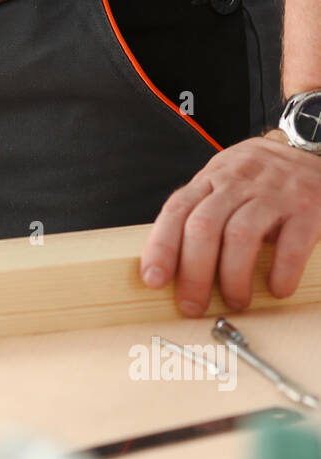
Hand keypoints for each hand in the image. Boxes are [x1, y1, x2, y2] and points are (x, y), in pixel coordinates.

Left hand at [141, 132, 320, 313]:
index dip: (161, 246)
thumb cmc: (263, 179)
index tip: (153, 279)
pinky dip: (281, 272)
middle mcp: (239, 182)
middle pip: (203, 227)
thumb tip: (170, 263)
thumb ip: (201, 211)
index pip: (176, 210)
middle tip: (194, 304)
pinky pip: (290, 244)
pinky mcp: (308, 207)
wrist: (313, 154)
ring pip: (240, 236)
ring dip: (233, 277)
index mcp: (212, 178)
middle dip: (194, 273)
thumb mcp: (226, 182)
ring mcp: (274, 193)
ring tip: (236, 301)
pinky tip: (277, 288)